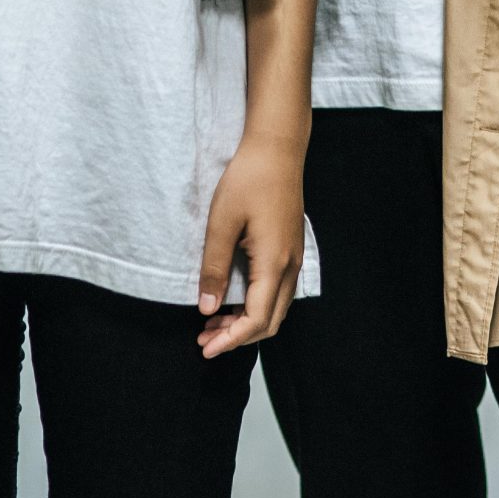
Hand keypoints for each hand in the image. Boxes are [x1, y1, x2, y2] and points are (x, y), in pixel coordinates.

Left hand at [195, 131, 305, 356]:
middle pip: (270, 322)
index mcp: (274, 263)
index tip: (205, 348)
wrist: (277, 148)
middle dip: (237, 337)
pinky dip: (256, 306)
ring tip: (213, 323)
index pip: (257, 320)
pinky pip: (277, 292)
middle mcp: (290, 266)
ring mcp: (294, 258)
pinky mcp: (290, 249)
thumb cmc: (249, 179)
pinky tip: (233, 300)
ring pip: (275, 308)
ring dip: (246, 323)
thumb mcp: (222, 222)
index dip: (230, 340)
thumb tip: (207, 309)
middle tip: (204, 339)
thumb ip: (215, 268)